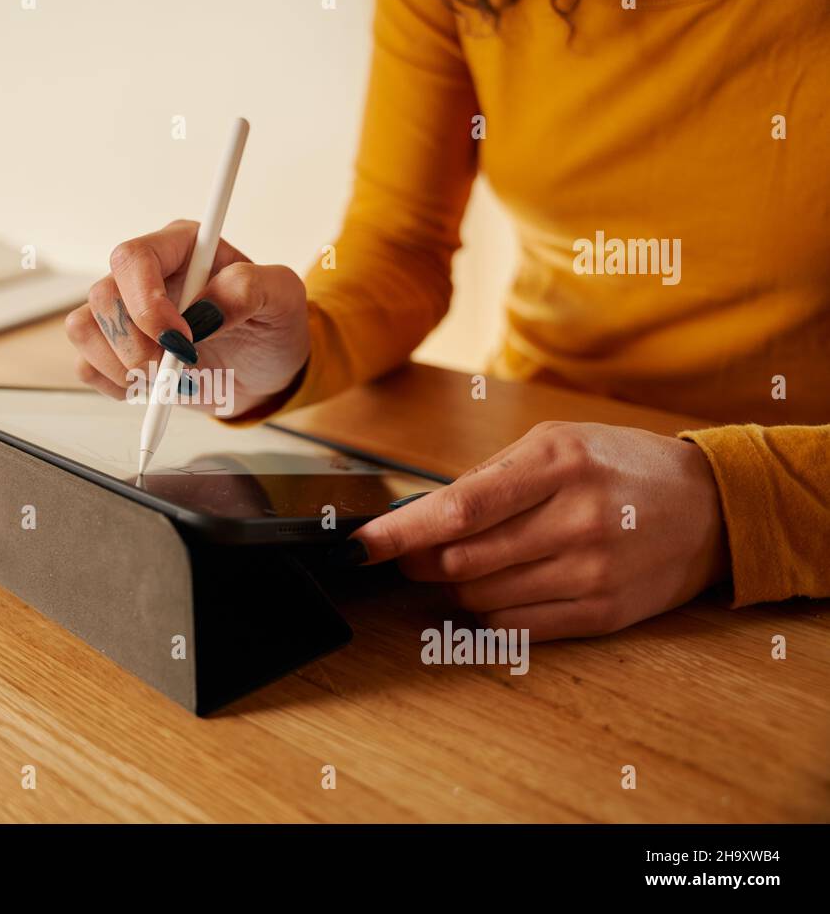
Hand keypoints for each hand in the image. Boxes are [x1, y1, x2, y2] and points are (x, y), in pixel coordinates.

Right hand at [64, 220, 309, 416]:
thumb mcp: (282, 297)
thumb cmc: (272, 325)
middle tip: (176, 367)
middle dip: (135, 344)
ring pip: (84, 329)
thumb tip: (205, 308)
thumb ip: (247, 289)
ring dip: (122, 366)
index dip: (145, 301)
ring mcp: (125, 314)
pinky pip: (86, 367)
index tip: (179, 338)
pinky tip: (152, 387)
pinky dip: (116, 385)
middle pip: (102, 297)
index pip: (133, 257)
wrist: (265, 372)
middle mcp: (145, 276)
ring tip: (168, 379)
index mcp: (180, 247)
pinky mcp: (115, 351)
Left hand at [346, 422, 730, 639]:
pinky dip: (486, 612)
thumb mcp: (557, 444)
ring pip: (479, 596)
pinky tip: (496, 589)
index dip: (399, 532)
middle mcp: (575, 518)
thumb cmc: (621, 466)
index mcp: (557, 463)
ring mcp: (592, 570)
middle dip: (419, 561)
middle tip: (413, 553)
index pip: (458, 508)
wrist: (712, 507)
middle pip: (460, 560)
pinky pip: (514, 627)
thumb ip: (488, 479)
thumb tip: (420, 517)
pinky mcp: (603, 613)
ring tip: (466, 563)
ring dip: (453, 585)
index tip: (358, 545)